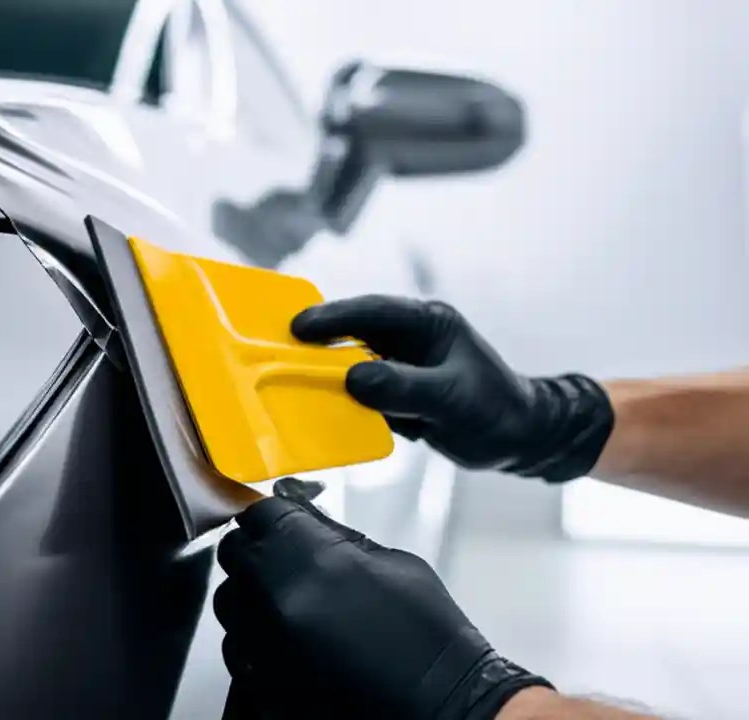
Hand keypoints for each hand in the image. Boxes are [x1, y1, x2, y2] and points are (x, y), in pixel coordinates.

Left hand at [216, 497, 549, 719]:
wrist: (440, 709)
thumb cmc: (427, 639)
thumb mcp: (391, 563)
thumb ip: (336, 536)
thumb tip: (304, 521)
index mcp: (304, 555)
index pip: (259, 515)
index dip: (275, 517)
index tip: (285, 523)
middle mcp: (270, 596)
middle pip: (236, 554)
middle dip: (260, 551)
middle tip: (289, 560)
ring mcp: (259, 642)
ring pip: (230, 601)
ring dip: (253, 595)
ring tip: (294, 604)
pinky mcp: (258, 682)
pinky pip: (238, 646)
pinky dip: (256, 638)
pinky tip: (292, 640)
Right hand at [292, 295, 612, 482]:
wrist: (523, 439)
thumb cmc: (496, 411)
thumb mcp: (450, 400)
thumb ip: (402, 387)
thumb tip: (353, 379)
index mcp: (427, 323)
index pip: (371, 311)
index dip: (332, 317)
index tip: (296, 329)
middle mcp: (410, 338)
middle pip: (353, 332)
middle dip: (317, 341)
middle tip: (276, 350)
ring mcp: (402, 364)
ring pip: (352, 361)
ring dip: (325, 372)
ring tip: (287, 380)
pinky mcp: (397, 391)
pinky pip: (360, 390)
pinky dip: (340, 399)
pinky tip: (317, 409)